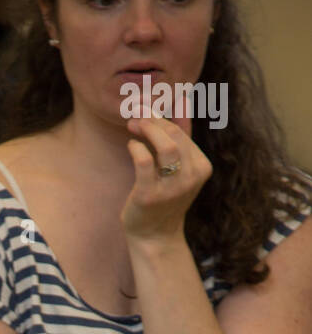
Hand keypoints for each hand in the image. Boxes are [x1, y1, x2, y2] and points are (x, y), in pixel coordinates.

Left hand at [121, 109, 211, 241]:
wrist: (154, 236)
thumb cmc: (163, 197)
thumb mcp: (177, 165)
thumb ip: (182, 133)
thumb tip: (182, 97)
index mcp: (202, 167)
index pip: (181, 132)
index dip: (160, 118)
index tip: (142, 112)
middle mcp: (192, 177)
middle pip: (174, 135)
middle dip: (152, 120)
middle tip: (134, 115)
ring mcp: (173, 188)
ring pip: (166, 145)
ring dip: (147, 129)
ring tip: (133, 125)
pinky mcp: (151, 196)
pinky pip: (145, 162)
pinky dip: (136, 148)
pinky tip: (131, 146)